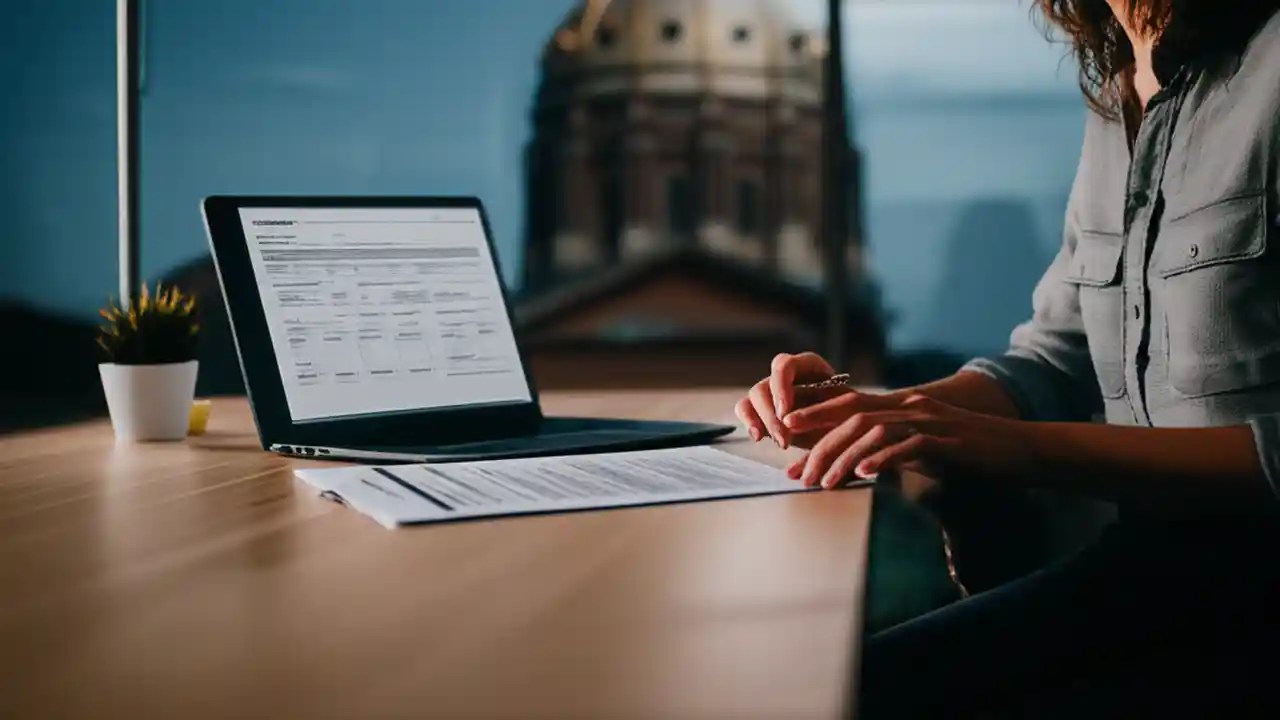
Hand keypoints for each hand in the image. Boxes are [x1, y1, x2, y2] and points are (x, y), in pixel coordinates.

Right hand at [734, 352, 844, 448]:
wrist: (849, 431)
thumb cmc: (851, 417)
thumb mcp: (848, 410)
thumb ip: (827, 411)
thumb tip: (798, 420)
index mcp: (807, 366)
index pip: (783, 365)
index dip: (780, 387)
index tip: (785, 413)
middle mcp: (785, 376)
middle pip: (764, 385)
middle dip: (771, 415)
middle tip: (784, 439)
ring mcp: (771, 391)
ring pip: (752, 397)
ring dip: (761, 421)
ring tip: (779, 442)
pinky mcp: (762, 410)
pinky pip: (745, 409)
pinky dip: (748, 422)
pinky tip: (758, 438)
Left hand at [784, 394, 1037, 488]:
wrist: (1026, 450)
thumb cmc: (976, 455)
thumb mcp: (928, 451)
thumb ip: (896, 453)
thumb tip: (862, 468)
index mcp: (906, 406)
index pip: (852, 406)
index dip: (817, 417)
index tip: (787, 435)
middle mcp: (914, 406)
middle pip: (854, 418)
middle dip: (820, 444)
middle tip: (798, 472)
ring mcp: (932, 421)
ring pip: (875, 430)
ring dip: (845, 457)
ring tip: (824, 482)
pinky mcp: (951, 440)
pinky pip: (911, 446)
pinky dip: (885, 458)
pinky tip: (866, 474)